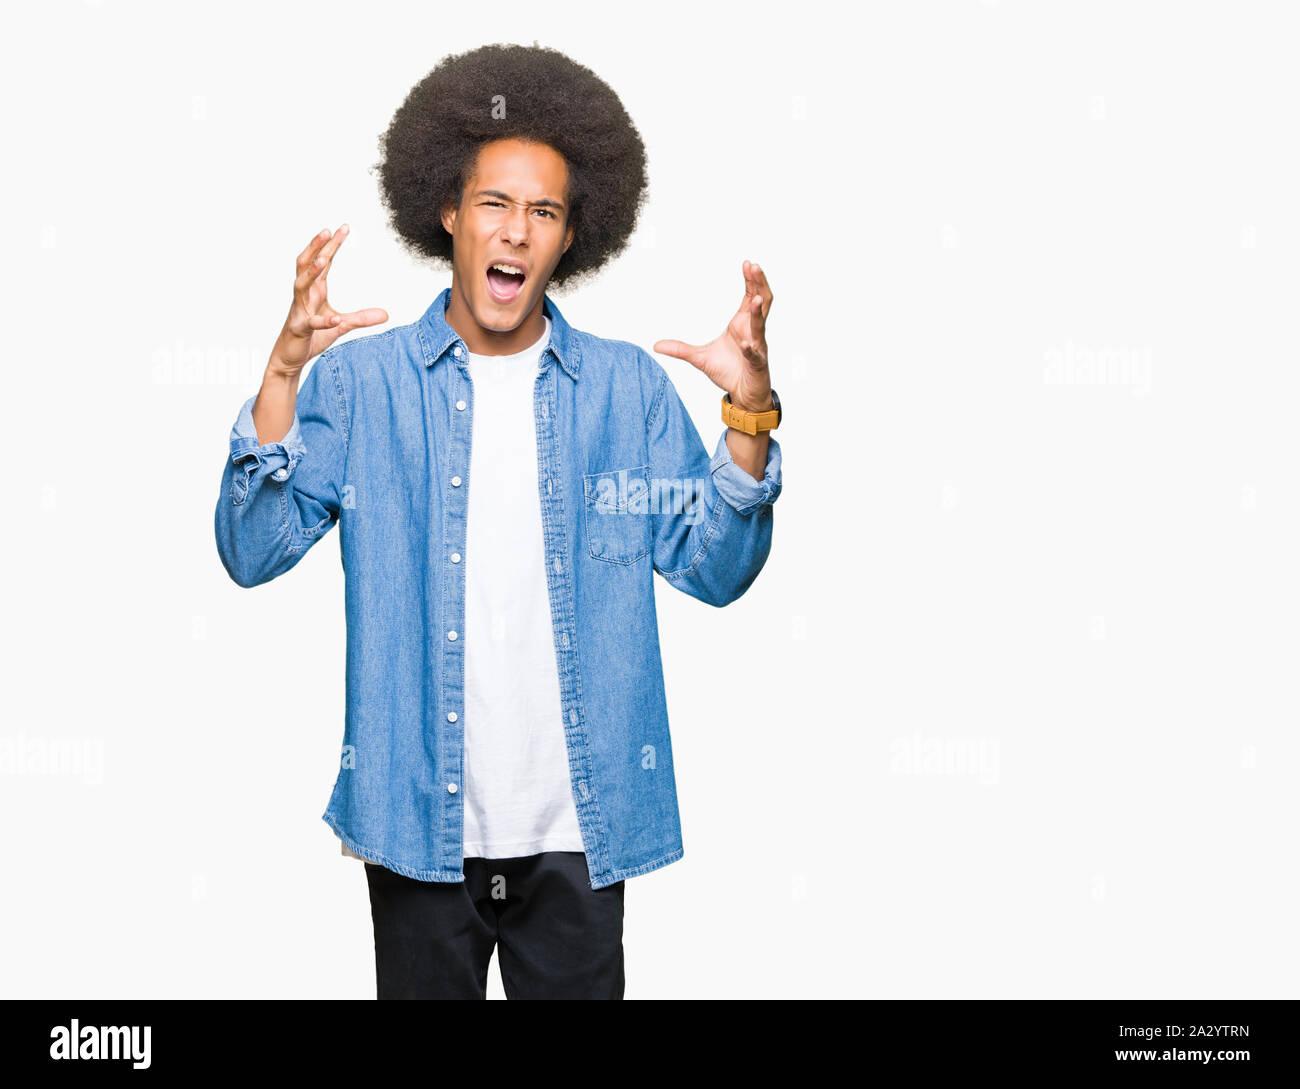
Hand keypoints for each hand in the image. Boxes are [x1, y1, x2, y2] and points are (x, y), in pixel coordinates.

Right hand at [271, 224, 388, 374]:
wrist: (290, 357)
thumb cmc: (312, 336)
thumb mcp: (341, 325)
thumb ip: (361, 318)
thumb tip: (386, 314)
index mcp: (314, 290)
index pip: (323, 262)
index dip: (331, 244)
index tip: (343, 227)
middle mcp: (305, 295)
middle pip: (307, 265)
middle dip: (316, 247)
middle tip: (327, 230)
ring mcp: (300, 310)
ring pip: (301, 286)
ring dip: (311, 273)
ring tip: (323, 260)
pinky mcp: (300, 329)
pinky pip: (312, 323)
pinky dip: (323, 320)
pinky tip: (335, 319)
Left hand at [654, 260, 772, 411]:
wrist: (743, 395)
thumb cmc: (729, 371)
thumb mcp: (700, 358)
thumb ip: (680, 350)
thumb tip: (655, 345)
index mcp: (742, 324)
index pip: (749, 296)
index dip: (750, 280)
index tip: (747, 263)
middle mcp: (753, 331)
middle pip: (762, 302)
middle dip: (759, 284)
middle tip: (754, 267)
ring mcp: (757, 347)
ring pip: (761, 325)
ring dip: (758, 311)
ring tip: (757, 297)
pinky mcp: (757, 365)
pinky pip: (755, 355)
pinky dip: (751, 349)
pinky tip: (746, 344)